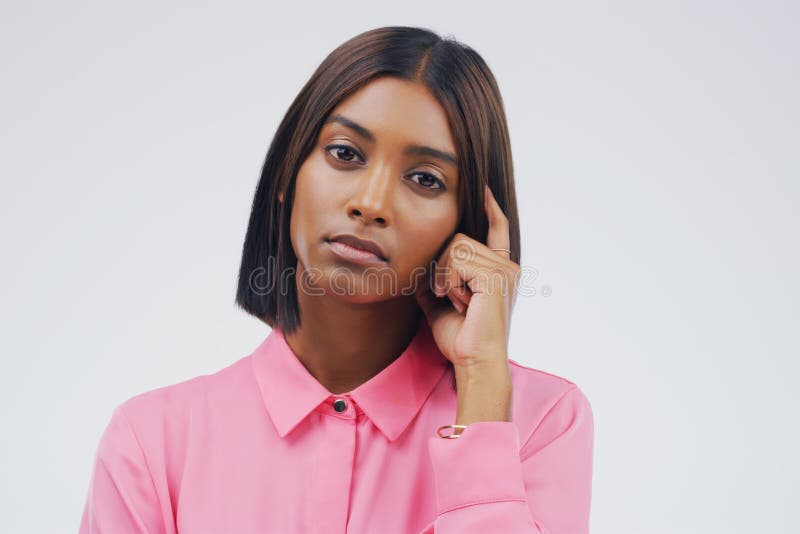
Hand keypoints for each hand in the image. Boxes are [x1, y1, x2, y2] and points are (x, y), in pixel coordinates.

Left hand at [414, 185, 520, 369]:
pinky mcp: (496, 276)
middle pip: (459, 238)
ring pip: (455, 247)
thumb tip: (417, 263)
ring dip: (445, 276)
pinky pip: (458, 260)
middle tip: (450, 297)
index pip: (497, 229)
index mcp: (498, 271)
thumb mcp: (440, 303)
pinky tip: (458, 301)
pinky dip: (449, 280)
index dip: (490, 208)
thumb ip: (433, 279)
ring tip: (456, 301)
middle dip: (443, 267)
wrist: (474, 362)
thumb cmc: (460, 339)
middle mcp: (507, 267)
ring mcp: (504, 270)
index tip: (482, 188)